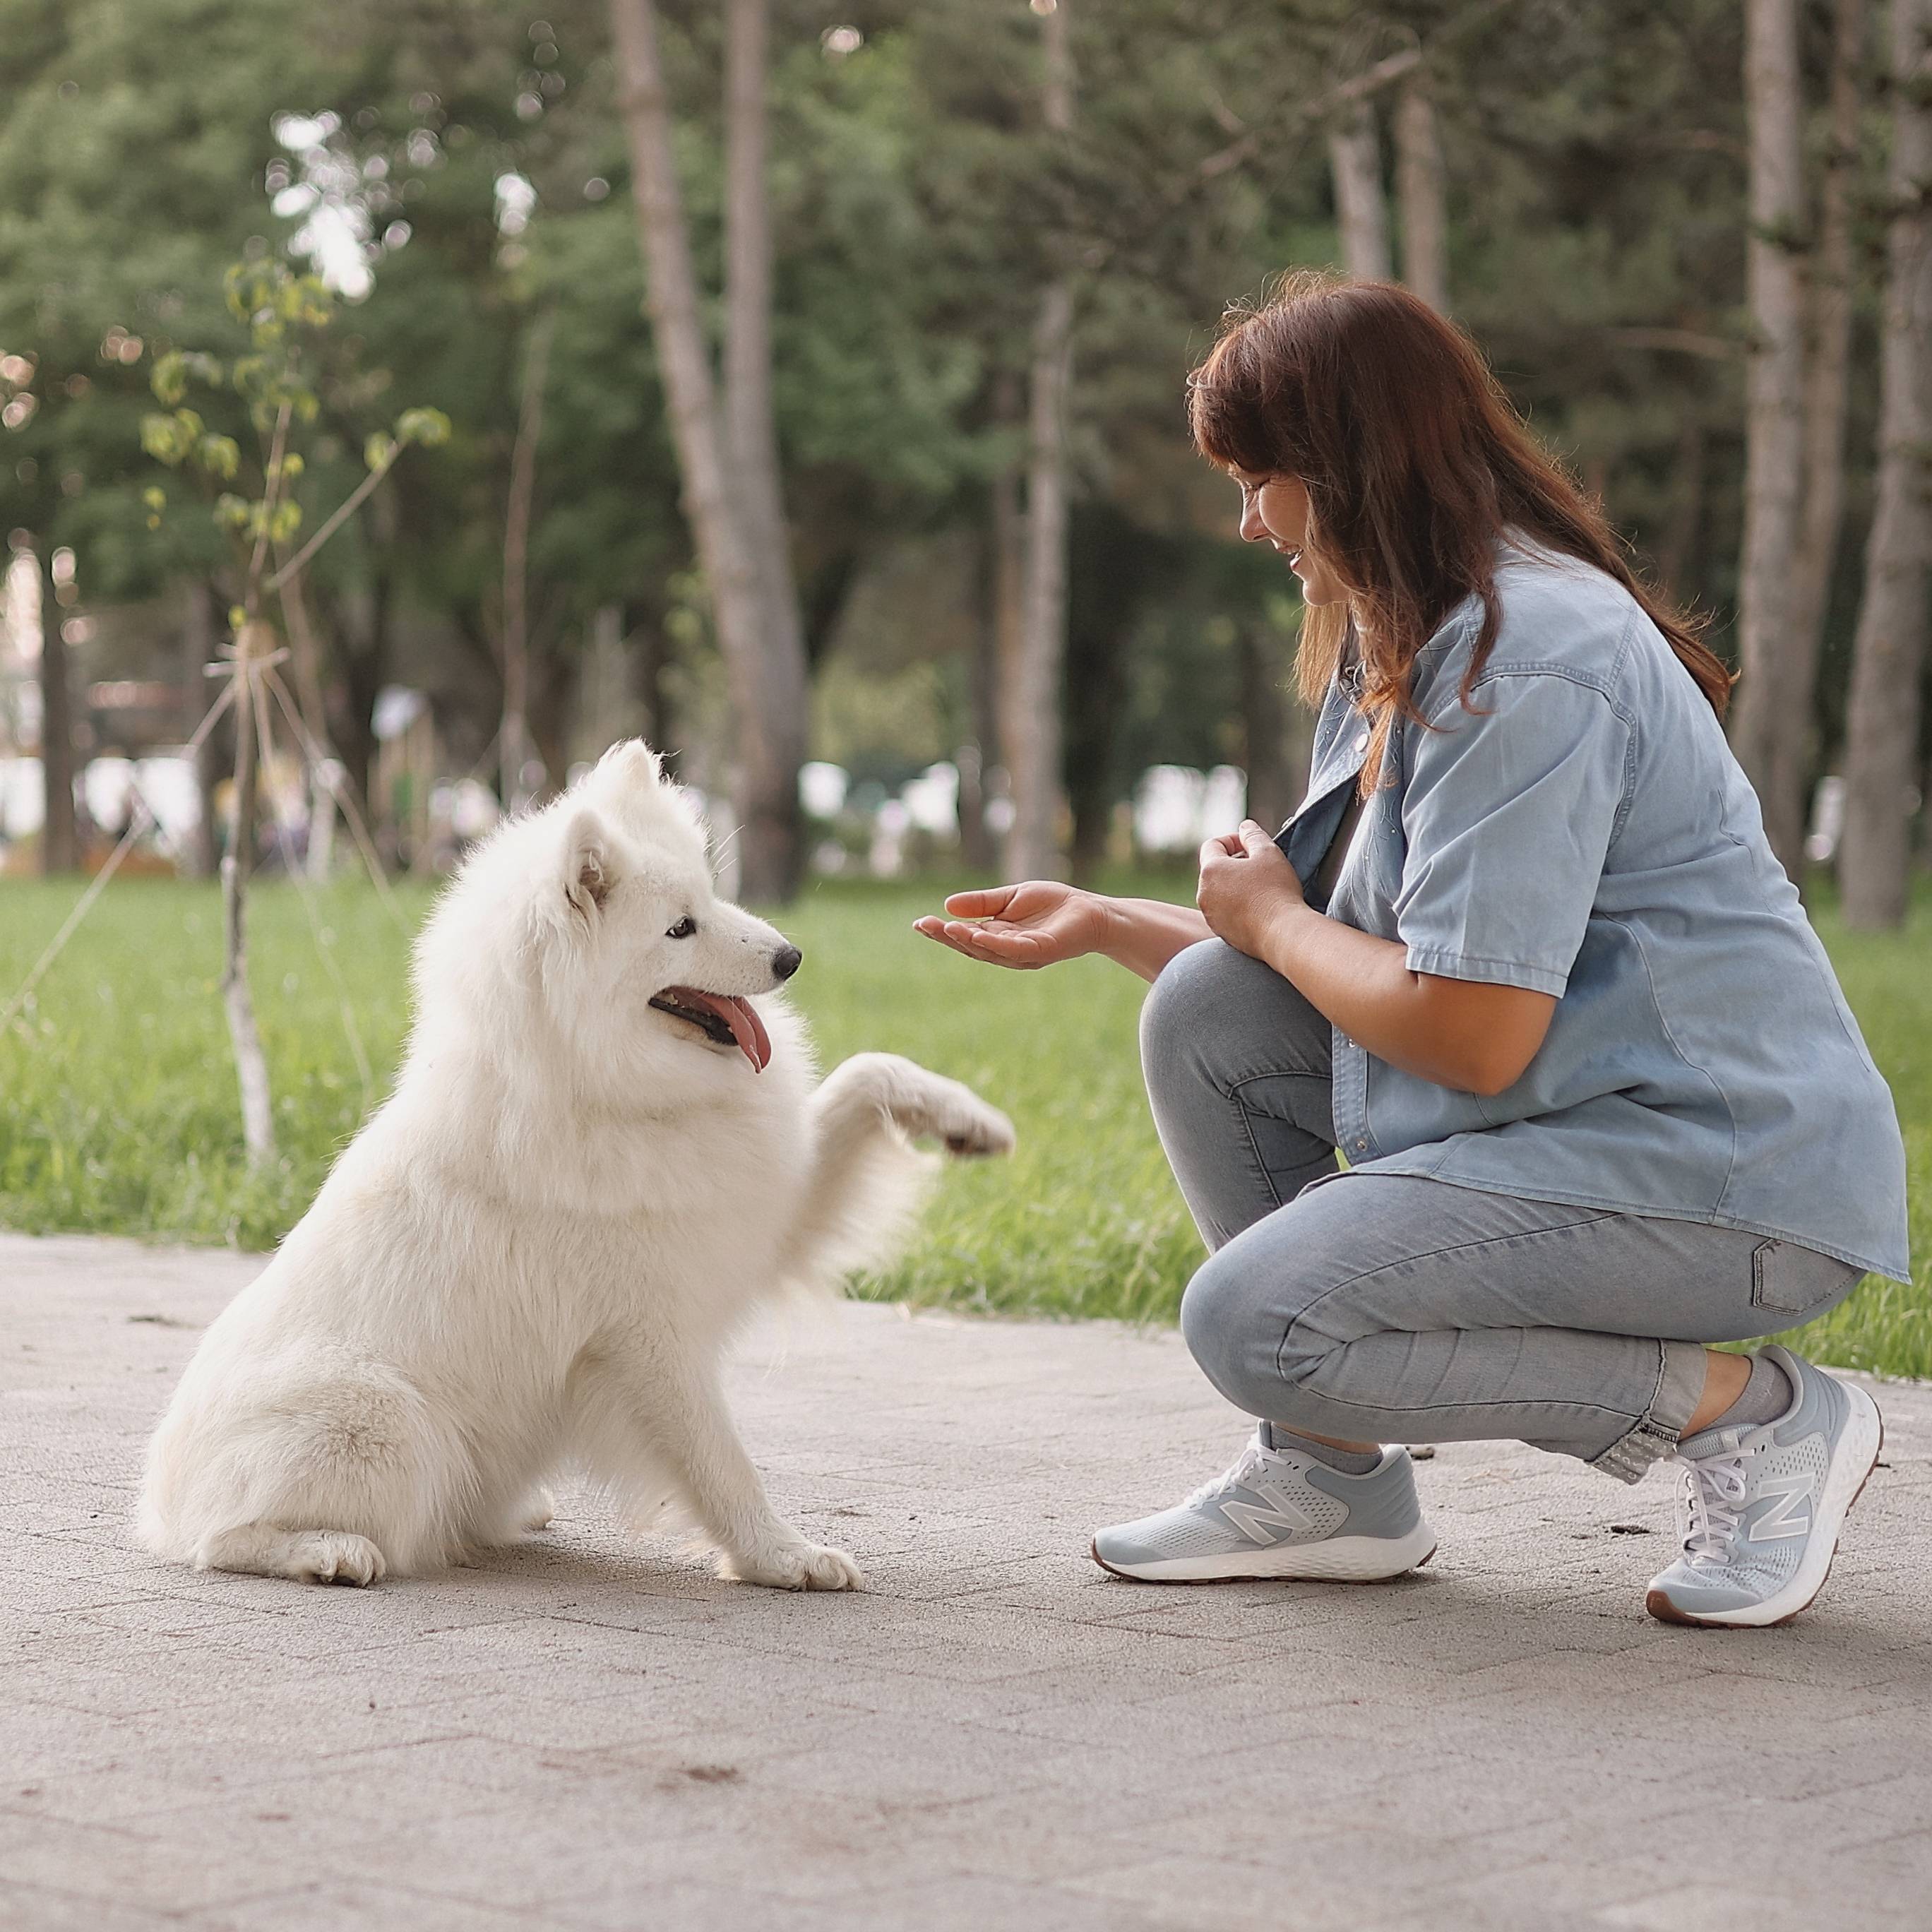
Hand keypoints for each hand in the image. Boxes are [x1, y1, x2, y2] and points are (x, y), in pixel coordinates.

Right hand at [913, 880, 1109, 970]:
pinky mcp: (1040, 951)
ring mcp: (1023, 954)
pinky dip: (994, 943)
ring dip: (966, 940)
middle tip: (923, 925)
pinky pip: (1013, 949)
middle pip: (970, 946)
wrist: (1092, 911)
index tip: (919, 923)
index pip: (964, 936)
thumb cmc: (1054, 904)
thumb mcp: (1011, 897)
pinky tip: (977, 932)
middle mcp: (1006, 950)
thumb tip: (948, 904)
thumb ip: (983, 903)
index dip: (941, 931)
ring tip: (946, 928)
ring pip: (988, 950)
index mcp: (997, 936)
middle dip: (946, 937)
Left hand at [1196, 820, 1306, 961]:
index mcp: (1210, 871)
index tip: (1251, 845)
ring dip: (1237, 885)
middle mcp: (1204, 893)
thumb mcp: (1268, 852)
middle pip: (1215, 869)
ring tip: (1261, 888)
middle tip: (1260, 866)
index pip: (1213, 844)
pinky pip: (1226, 911)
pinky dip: (1239, 905)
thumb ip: (1253, 835)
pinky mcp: (1221, 932)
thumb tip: (1245, 827)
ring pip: (1220, 891)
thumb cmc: (1276, 891)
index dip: (1233, 840)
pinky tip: (1260, 907)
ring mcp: (1210, 915)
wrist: (1282, 933)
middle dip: (1235, 863)